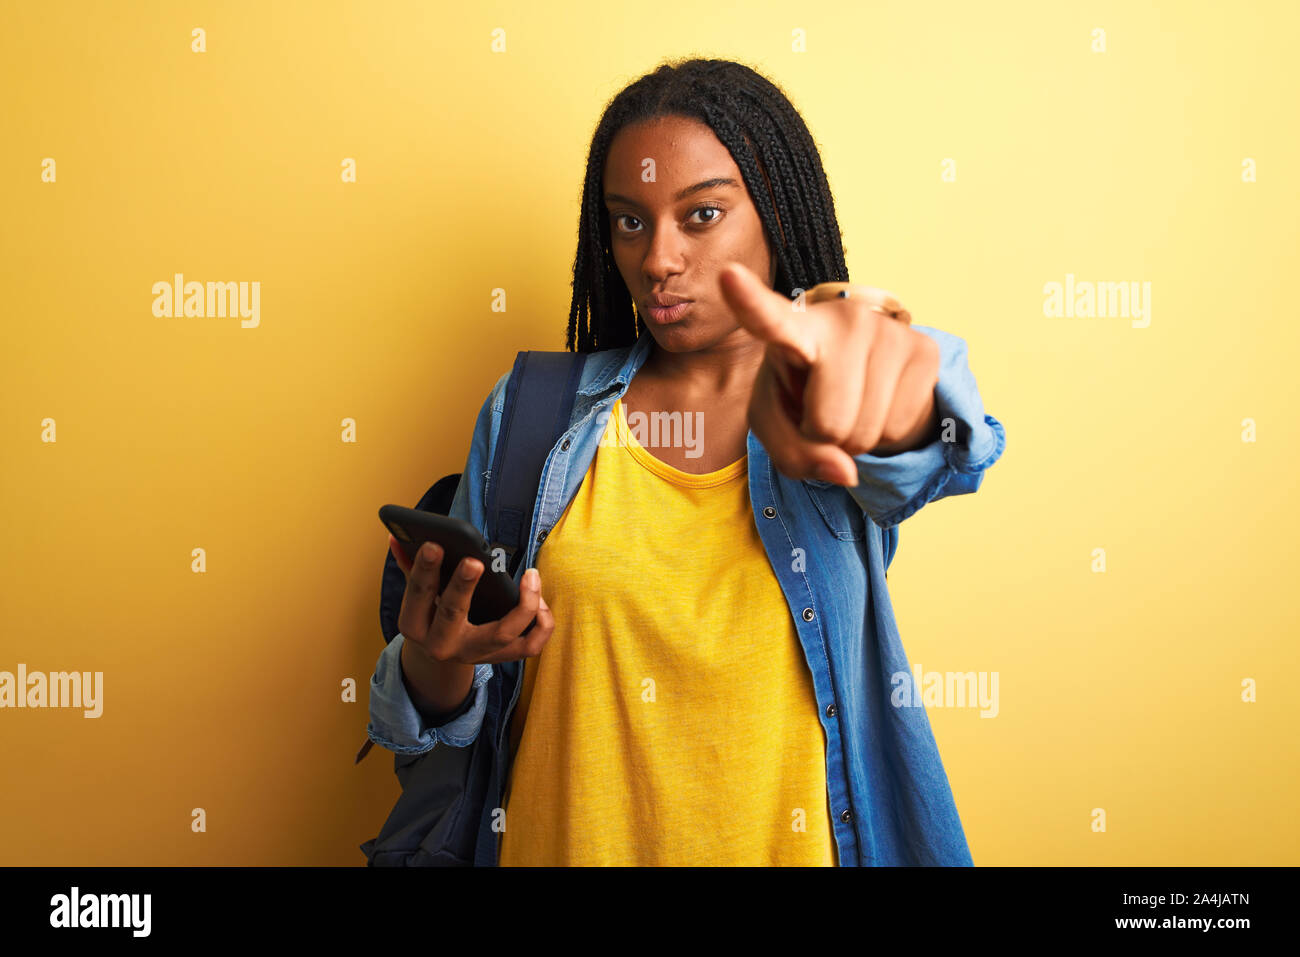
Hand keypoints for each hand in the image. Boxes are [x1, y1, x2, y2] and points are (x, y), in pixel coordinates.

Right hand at [388, 535, 554, 664]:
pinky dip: (542, 625)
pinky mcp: (500, 658)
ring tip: (531, 575)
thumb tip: (396, 535)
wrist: (442, 655)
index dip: (425, 569)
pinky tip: (541, 601)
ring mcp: (473, 653)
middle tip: (474, 560)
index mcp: (415, 625)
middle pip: (453, 614)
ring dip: (522, 604)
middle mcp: (442, 644)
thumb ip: (408, 565)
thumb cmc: (431, 613)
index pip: (418, 594)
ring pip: (503, 633)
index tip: (435, 545)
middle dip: (462, 586)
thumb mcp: (416, 594)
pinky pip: (530, 646)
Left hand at [717, 262, 941, 485]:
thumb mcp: (777, 424)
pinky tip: (881, 401)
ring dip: (858, 437)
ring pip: (867, 433)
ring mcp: (888, 329)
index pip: (768, 318)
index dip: (748, 301)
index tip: (728, 275)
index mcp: (791, 329)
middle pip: (828, 424)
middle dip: (827, 437)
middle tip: (827, 409)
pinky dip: (887, 433)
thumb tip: (846, 471)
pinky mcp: (925, 349)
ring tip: (854, 402)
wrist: (864, 372)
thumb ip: (792, 455)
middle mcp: (842, 317)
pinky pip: (900, 428)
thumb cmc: (803, 394)